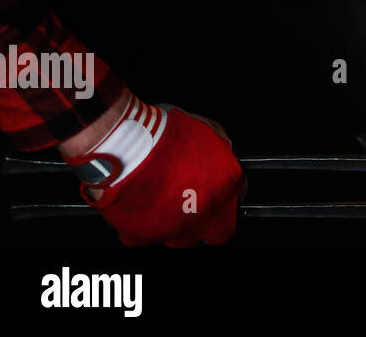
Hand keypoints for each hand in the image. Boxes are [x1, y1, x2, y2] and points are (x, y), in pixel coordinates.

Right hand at [63, 94, 244, 246]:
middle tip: (198, 201)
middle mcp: (204, 216)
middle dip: (210, 219)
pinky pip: (146, 237)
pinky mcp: (142, 237)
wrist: (128, 149)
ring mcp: (174, 231)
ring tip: (165, 202)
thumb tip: (222, 149)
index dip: (228, 191)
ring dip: (179, 224)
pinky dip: (144, 226)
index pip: (238, 198)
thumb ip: (220, 145)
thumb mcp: (206, 128)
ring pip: (183, 238)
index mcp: (226, 188)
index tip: (220, 187)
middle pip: (217, 230)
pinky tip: (141, 207)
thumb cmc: (166, 137)